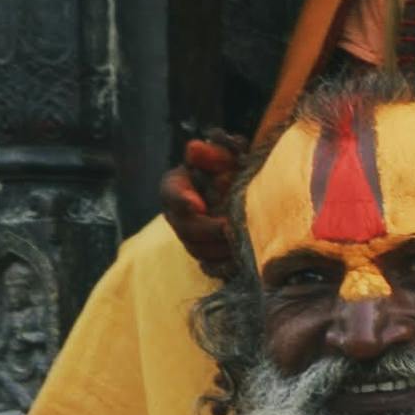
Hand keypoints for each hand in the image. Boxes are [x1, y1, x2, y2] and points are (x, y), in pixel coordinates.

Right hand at [154, 135, 242, 275]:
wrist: (240, 189)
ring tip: (240, 241)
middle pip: (184, 228)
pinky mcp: (204, 254)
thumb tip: (193, 148)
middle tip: (230, 227)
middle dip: (208, 229)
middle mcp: (176, 214)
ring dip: (218, 248)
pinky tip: (242, 257)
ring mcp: (188, 237)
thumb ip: (212, 154)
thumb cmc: (230, 168)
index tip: (197, 205)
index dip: (182, 200)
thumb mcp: (224, 156)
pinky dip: (225, 263)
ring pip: (197, 249)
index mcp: (176, 186)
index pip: (171, 193)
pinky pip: (209, 265)